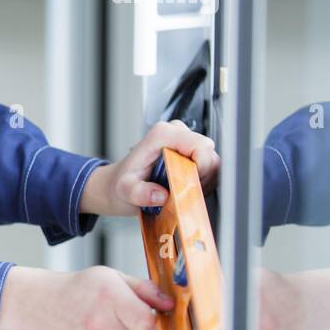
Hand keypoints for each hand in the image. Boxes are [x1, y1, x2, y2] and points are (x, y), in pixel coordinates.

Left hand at [80, 120, 220, 216]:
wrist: (117, 185)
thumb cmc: (121, 183)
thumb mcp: (125, 190)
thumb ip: (139, 193)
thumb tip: (160, 195)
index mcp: (162, 135)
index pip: (200, 146)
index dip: (200, 167)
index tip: (187, 183)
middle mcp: (176, 133)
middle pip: (209, 154)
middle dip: (200, 177)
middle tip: (180, 190)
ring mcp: (184, 143)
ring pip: (212, 162)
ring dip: (200, 181)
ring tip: (179, 190)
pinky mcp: (190, 154)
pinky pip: (208, 169)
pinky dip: (200, 182)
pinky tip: (183, 188)